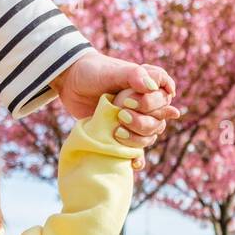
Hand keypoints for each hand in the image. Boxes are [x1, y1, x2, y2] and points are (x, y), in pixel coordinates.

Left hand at [53, 52, 180, 169]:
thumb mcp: (112, 71)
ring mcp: (136, 120)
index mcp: (150, 84)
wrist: (71, 84)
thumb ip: (133, 75)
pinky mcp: (124, 133)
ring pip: (149, 136)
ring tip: (117, 133)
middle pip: (158, 120)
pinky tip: (133, 164)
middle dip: (142, 122)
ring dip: (137, 139)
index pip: (164, 96)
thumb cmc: (93, 73)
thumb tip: (151, 88)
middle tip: (121, 116)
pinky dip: (137, 158)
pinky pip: (137, 150)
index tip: (128, 101)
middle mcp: (147, 103)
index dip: (150, 102)